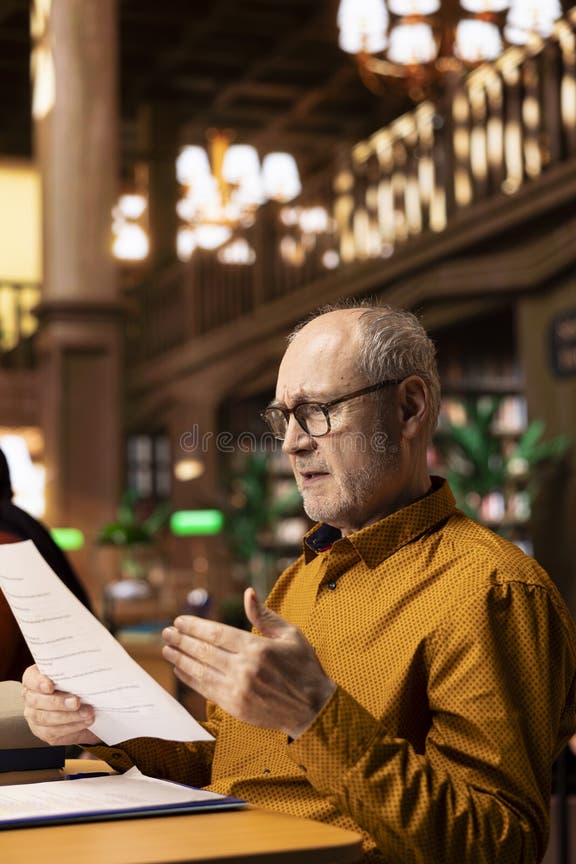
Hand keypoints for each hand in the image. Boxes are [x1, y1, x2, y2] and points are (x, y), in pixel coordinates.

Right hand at [21, 665, 100, 746]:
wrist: (82, 706)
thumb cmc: (74, 685)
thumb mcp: (74, 675)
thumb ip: (74, 672)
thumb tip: (87, 668)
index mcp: (34, 679)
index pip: (31, 678)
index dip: (38, 682)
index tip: (50, 686)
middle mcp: (31, 697)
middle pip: (37, 701)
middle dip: (58, 702)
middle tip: (76, 702)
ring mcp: (35, 716)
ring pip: (45, 718)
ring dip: (68, 716)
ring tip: (87, 713)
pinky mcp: (43, 731)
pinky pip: (54, 731)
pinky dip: (72, 726)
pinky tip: (85, 721)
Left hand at [162, 587, 335, 737]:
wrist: (313, 708)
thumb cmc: (304, 667)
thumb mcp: (290, 635)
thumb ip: (265, 615)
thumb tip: (248, 593)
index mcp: (258, 648)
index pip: (217, 633)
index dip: (195, 626)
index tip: (180, 621)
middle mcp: (245, 669)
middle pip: (204, 651)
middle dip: (182, 640)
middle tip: (166, 632)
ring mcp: (239, 690)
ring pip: (201, 670)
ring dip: (181, 659)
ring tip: (167, 649)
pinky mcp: (235, 707)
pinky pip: (206, 690)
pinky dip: (191, 679)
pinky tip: (180, 669)